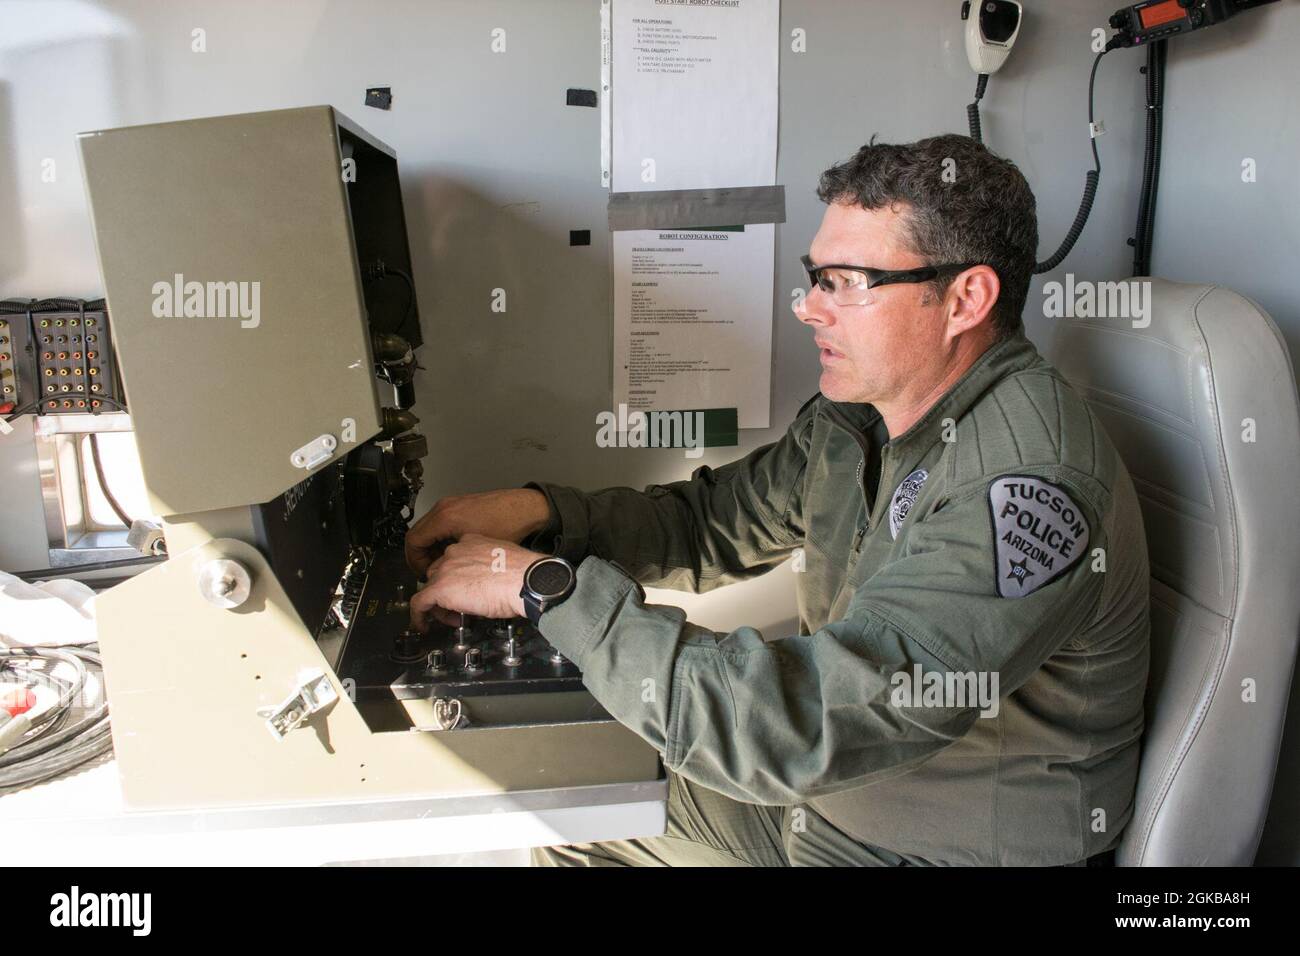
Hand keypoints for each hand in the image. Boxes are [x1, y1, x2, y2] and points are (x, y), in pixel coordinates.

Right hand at [405, 488, 550, 578]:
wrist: (528, 508)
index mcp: (445, 517)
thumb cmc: (508, 525)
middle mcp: (445, 508)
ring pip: (429, 530)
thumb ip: (453, 563)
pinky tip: (455, 553)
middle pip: (418, 535)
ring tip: (442, 565)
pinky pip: (440, 524)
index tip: (422, 574)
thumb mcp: (476, 551)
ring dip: (431, 548)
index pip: (413, 541)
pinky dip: (441, 539)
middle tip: (429, 573)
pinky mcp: (462, 506)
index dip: (414, 562)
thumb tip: (442, 579)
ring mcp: (453, 505)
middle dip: (420, 556)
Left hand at [410, 533, 543, 630]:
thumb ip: (490, 570)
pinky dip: (418, 616)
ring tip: (453, 618)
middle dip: (446, 592)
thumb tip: (488, 587)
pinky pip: (419, 603)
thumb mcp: (505, 563)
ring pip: (430, 588)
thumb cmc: (523, 574)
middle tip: (460, 607)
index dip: (457, 578)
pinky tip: (423, 625)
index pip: (454, 560)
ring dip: (439, 605)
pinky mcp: (440, 588)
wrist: (524, 581)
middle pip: (438, 573)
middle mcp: (455, 551)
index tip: (466, 591)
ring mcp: (445, 568)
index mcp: (471, 541)